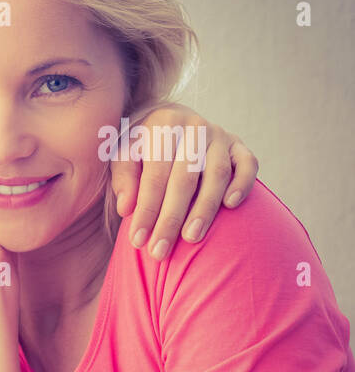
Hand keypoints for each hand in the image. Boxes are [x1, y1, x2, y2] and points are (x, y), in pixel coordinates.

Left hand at [113, 103, 258, 259]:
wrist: (170, 121)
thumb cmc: (142, 146)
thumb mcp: (123, 155)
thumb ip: (123, 179)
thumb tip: (126, 209)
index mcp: (162, 126)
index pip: (154, 176)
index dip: (146, 211)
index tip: (138, 241)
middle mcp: (194, 127)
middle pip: (184, 179)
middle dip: (171, 218)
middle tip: (160, 250)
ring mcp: (220, 135)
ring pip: (217, 174)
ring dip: (205, 208)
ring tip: (191, 238)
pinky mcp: (239, 144)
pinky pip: (248, 164)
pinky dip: (242, 183)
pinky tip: (231, 205)